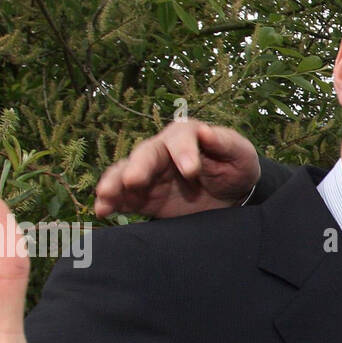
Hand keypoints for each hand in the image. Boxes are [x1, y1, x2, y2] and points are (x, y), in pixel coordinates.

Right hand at [94, 120, 260, 218]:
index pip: (181, 139)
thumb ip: (225, 143)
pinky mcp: (146, 198)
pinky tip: (101, 210)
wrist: (232, 195)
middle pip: (146, 155)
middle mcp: (163, 152)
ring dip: (115, 184)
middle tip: (132, 180)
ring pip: (127, 175)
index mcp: (187, 136)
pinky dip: (111, 203)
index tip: (191, 171)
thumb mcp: (240, 153)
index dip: (184, 152)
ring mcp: (151, 175)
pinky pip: (125, 199)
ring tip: (105, 195)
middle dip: (138, 167)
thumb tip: (206, 132)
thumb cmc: (236, 166)